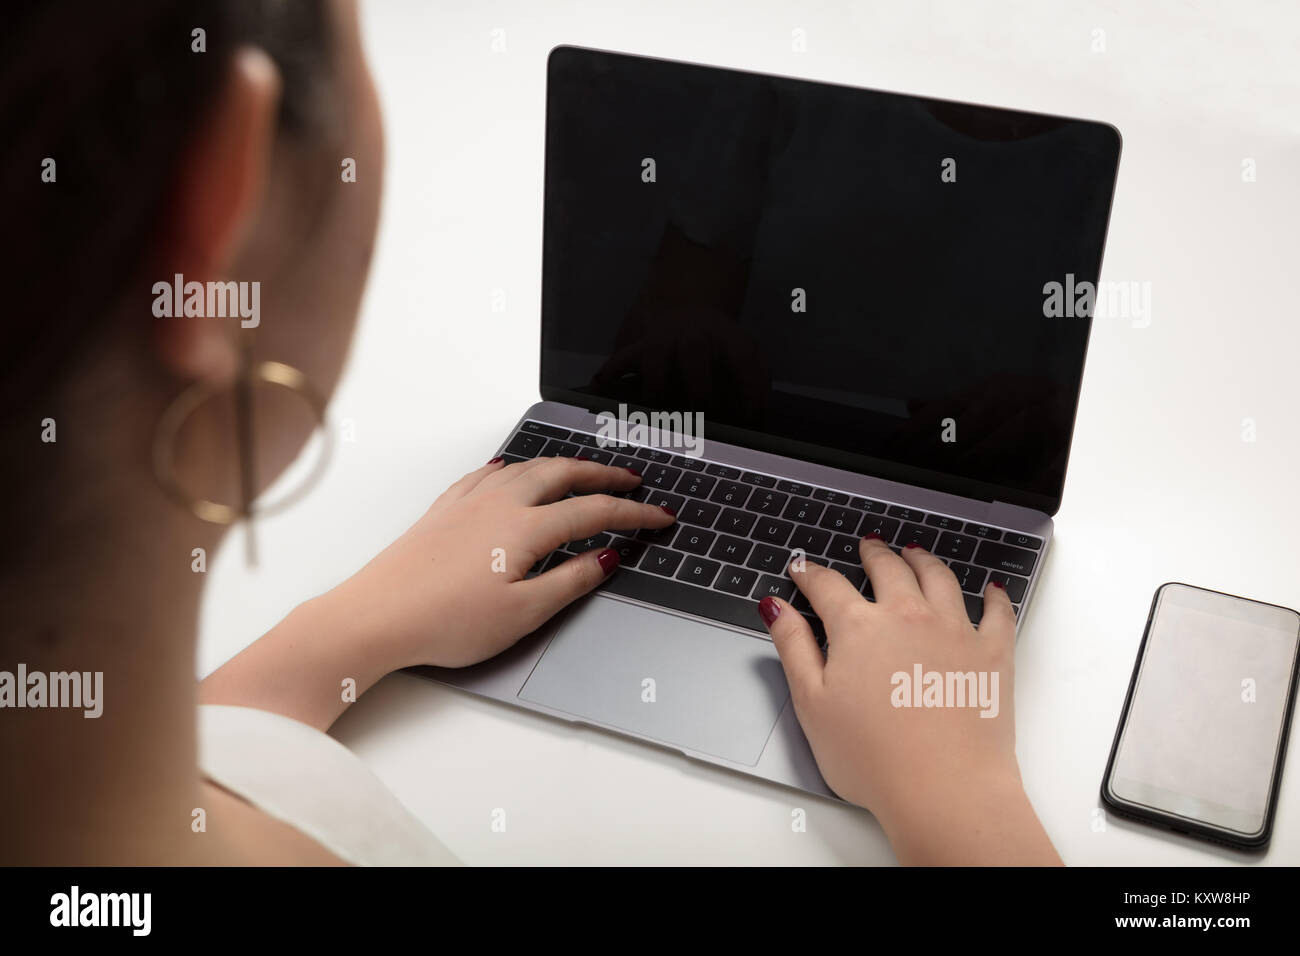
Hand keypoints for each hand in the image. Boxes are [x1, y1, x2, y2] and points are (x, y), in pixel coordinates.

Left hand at [335, 456, 675, 668]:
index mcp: (525, 528)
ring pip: (527, 468)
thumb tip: (607, 557)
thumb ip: (570, 581)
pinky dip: (515, 467)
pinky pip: (489, 473)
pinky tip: (512, 470)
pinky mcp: (444, 509)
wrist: (376, 616)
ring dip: (563, 466)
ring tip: (584, 472)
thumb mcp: (522, 614)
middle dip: (603, 474)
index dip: (634, 513)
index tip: (660, 516)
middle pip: (563, 474)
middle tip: (632, 479)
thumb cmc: (445, 621)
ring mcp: (469, 501)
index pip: (594, 511)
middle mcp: (500, 503)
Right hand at [760, 537, 1060, 864]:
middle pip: (888, 570)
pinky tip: (989, 590)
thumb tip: (776, 608)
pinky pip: (996, 612)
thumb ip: (793, 647)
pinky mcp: (992, 654)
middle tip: (868, 547)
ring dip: (923, 560)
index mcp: (858, 628)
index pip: (827, 587)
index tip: (804, 569)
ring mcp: (954, 631)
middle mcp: (908, 617)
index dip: (811, 574)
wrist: (945, 789)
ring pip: (938, 578)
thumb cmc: (874, 758)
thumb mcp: (812, 704)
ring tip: (914, 553)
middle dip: (874, 554)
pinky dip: (992, 596)